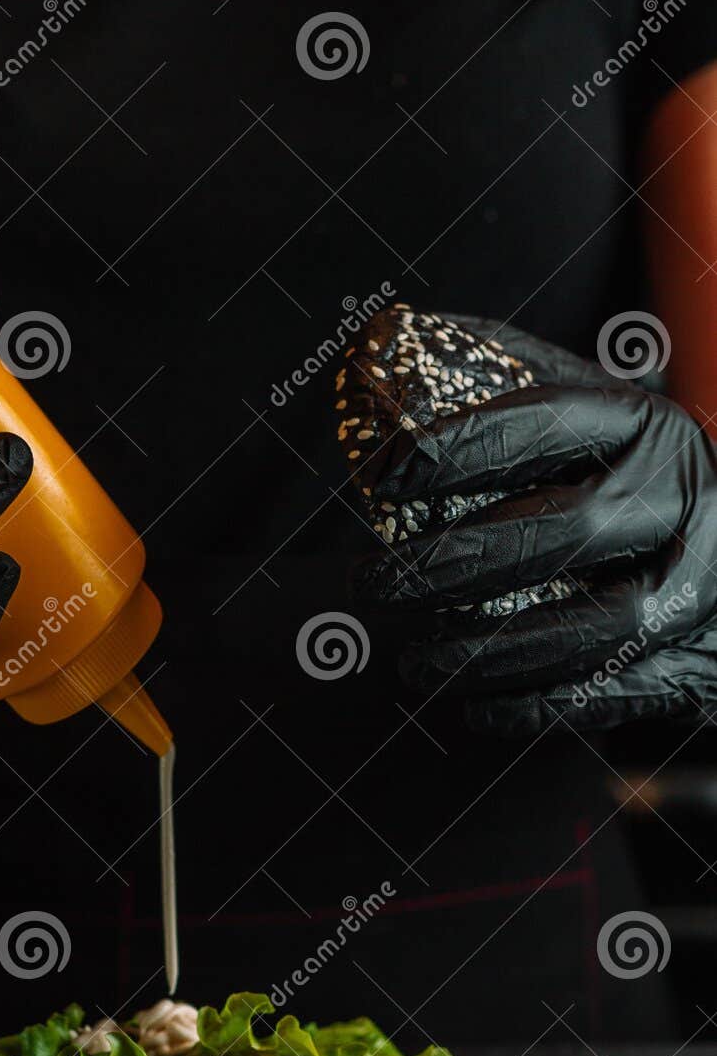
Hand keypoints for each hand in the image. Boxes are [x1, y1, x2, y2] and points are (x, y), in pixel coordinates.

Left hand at [350, 313, 716, 735]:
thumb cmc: (634, 482)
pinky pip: (605, 695)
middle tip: (371, 587)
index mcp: (645, 423)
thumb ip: (509, 385)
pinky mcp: (695, 659)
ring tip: (410, 662)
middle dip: (444, 566)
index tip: (382, 478)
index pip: (540, 424)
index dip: (453, 450)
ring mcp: (696, 583)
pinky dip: (532, 708)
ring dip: (481, 653)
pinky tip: (470, 708)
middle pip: (552, 532)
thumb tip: (377, 347)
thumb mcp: (594, 419)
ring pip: (582, 628)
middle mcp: (679, 495)